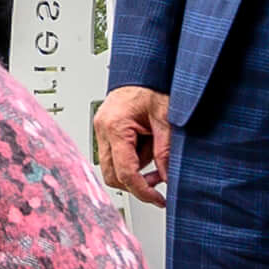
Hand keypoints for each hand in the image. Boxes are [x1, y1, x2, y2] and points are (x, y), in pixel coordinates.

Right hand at [92, 86, 173, 206]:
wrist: (141, 68)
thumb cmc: (151, 85)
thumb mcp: (165, 118)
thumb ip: (165, 150)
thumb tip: (167, 177)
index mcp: (115, 126)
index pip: (125, 172)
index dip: (142, 191)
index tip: (157, 199)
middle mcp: (103, 130)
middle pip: (112, 175)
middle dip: (136, 183)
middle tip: (158, 184)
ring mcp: (101, 131)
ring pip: (113, 168)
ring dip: (135, 171)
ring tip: (156, 157)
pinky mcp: (106, 132)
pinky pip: (115, 156)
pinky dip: (132, 160)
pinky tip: (147, 150)